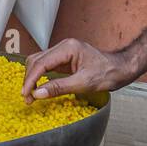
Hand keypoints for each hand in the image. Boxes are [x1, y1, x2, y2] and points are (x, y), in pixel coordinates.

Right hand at [20, 39, 135, 103]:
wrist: (121, 69)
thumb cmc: (107, 73)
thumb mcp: (83, 83)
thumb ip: (58, 88)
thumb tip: (37, 93)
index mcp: (67, 48)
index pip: (41, 63)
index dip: (30, 79)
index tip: (25, 94)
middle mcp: (63, 47)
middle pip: (36, 61)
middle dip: (29, 79)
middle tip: (28, 98)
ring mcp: (63, 52)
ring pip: (39, 62)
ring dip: (32, 78)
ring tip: (31, 95)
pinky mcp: (65, 59)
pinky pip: (47, 66)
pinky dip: (40, 77)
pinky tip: (39, 88)